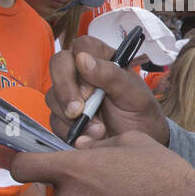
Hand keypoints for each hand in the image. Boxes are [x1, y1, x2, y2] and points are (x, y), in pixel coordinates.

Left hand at [11, 131, 194, 195]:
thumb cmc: (162, 173)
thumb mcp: (130, 140)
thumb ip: (96, 145)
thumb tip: (82, 150)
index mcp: (72, 171)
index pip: (22, 166)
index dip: (24, 162)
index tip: (33, 160)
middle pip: (55, 189)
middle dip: (73, 182)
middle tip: (103, 176)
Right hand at [48, 37, 169, 144]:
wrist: (137, 149)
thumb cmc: (141, 116)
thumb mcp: (134, 96)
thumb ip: (111, 75)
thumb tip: (82, 59)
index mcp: (104, 60)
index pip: (82, 46)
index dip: (80, 63)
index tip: (90, 89)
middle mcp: (84, 74)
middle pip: (59, 64)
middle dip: (65, 89)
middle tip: (78, 111)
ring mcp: (71, 94)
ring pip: (53, 94)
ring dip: (71, 115)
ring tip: (98, 130)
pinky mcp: (63, 117)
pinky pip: (54, 120)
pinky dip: (69, 130)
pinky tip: (89, 137)